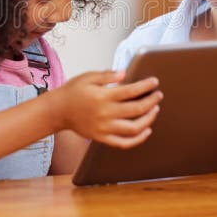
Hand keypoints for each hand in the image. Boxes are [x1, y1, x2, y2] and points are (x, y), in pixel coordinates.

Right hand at [47, 70, 162, 148]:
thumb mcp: (88, 77)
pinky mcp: (102, 138)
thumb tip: (124, 73)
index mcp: (103, 96)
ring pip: (134, 128)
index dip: (146, 86)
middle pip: (136, 110)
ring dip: (149, 119)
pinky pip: (124, 143)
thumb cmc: (73, 92)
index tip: (154, 82)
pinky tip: (146, 130)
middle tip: (158, 95)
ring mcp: (104, 128)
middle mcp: (105, 114)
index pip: (131, 91)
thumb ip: (107, 75)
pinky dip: (137, 139)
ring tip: (155, 110)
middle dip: (151, 101)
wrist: (58, 111)